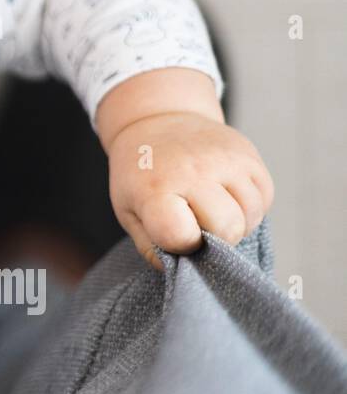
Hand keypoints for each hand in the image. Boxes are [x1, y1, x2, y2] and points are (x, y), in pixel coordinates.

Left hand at [105, 111, 274, 270]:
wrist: (158, 123)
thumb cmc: (141, 176)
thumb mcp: (129, 211)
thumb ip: (151, 247)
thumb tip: (182, 271)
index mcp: (155, 188)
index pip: (182, 236)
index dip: (183, 245)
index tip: (176, 234)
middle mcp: (193, 171)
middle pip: (227, 228)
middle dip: (217, 239)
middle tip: (199, 226)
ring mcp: (224, 159)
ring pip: (251, 215)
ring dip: (236, 222)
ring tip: (212, 209)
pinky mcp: (248, 154)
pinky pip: (264, 198)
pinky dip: (250, 206)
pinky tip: (227, 195)